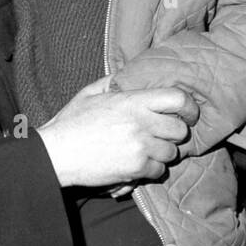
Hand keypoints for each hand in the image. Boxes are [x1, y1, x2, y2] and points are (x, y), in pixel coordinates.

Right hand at [38, 82, 197, 188]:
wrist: (57, 154)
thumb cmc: (72, 122)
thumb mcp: (90, 93)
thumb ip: (114, 81)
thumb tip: (129, 74)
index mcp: (133, 101)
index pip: (178, 99)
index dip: (188, 107)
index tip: (187, 114)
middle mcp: (141, 122)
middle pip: (180, 130)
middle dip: (173, 134)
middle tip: (161, 135)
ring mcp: (141, 147)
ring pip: (171, 153)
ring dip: (161, 153)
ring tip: (144, 150)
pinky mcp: (136, 168)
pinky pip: (159, 171)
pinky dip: (150, 170)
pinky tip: (135, 164)